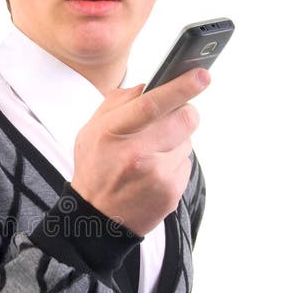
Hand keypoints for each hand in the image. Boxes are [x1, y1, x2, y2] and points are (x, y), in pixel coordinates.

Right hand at [71, 68, 210, 236]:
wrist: (97, 217)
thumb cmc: (96, 169)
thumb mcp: (92, 130)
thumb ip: (118, 102)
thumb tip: (149, 85)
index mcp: (112, 132)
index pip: (152, 103)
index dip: (180, 87)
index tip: (200, 75)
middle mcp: (135, 153)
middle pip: (183, 119)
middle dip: (184, 112)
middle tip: (173, 117)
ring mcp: (156, 174)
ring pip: (187, 140)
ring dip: (176, 141)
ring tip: (152, 154)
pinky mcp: (171, 191)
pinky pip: (186, 163)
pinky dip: (174, 163)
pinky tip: (155, 172)